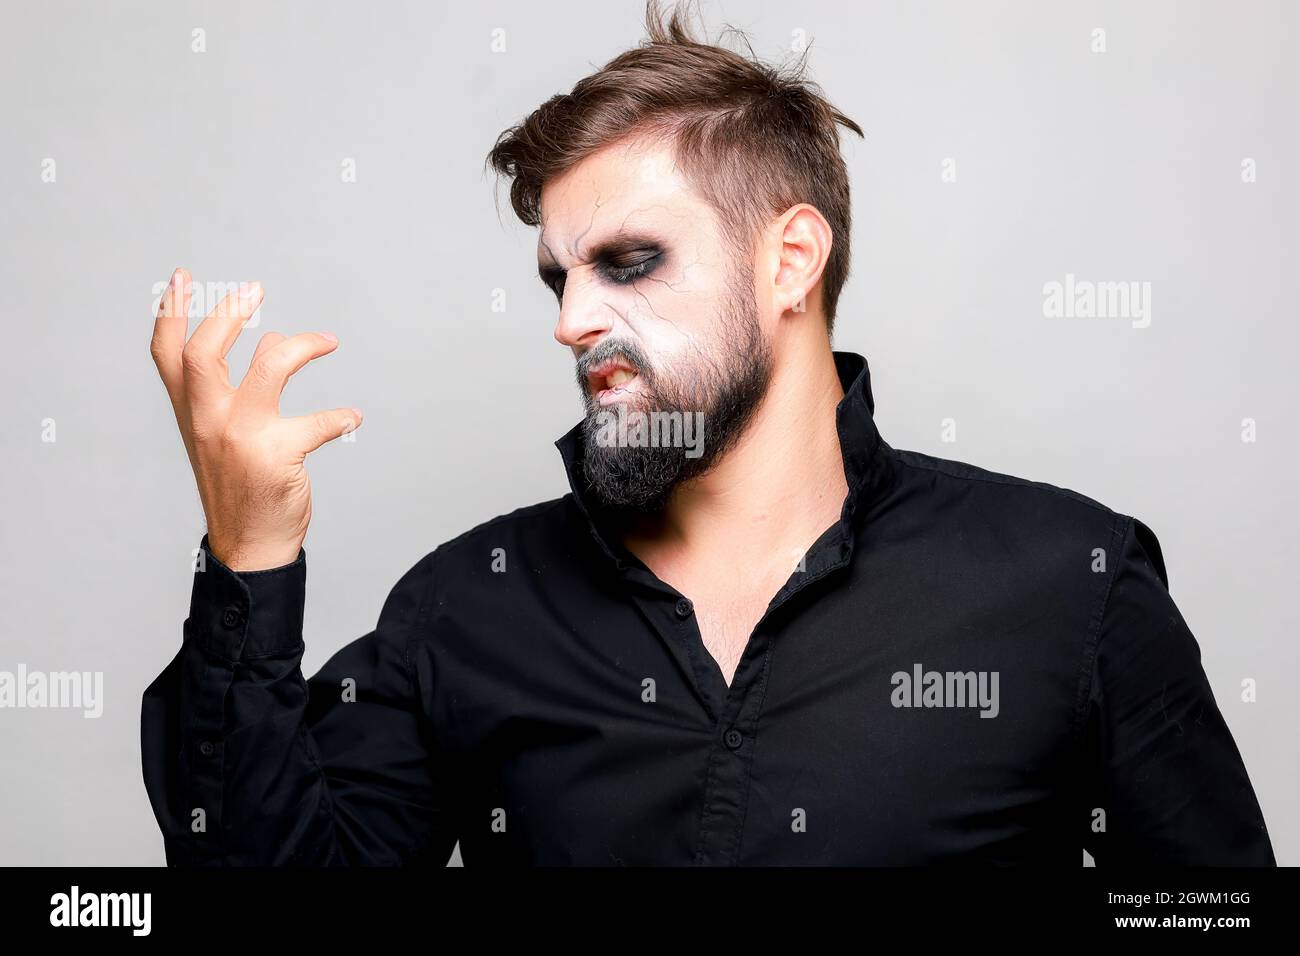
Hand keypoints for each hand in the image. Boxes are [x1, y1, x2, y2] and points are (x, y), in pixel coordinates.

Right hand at [149, 268, 360, 570]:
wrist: (250, 545)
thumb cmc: (241, 486)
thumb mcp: (226, 435)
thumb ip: (239, 389)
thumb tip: (272, 340)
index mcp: (190, 413)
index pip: (167, 355)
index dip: (169, 311)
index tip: (181, 276)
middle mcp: (207, 420)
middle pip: (204, 352)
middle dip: (228, 313)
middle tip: (255, 290)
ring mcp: (240, 436)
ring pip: (268, 367)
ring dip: (303, 346)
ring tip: (329, 340)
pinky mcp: (277, 455)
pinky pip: (319, 422)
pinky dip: (340, 417)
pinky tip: (352, 417)